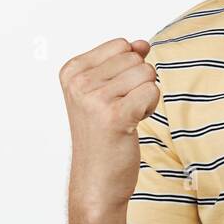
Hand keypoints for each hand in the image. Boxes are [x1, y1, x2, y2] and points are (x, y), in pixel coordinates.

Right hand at [59, 38, 159, 218]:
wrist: (96, 180)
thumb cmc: (103, 136)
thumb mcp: (105, 91)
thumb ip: (123, 61)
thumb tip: (143, 43)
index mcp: (71, 70)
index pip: (121, 45)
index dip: (128, 70)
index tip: (112, 96)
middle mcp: (78, 82)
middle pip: (136, 59)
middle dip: (139, 84)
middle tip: (120, 110)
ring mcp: (94, 98)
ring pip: (147, 74)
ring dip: (145, 97)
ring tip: (125, 118)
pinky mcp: (114, 115)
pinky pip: (151, 91)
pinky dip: (149, 108)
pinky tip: (132, 124)